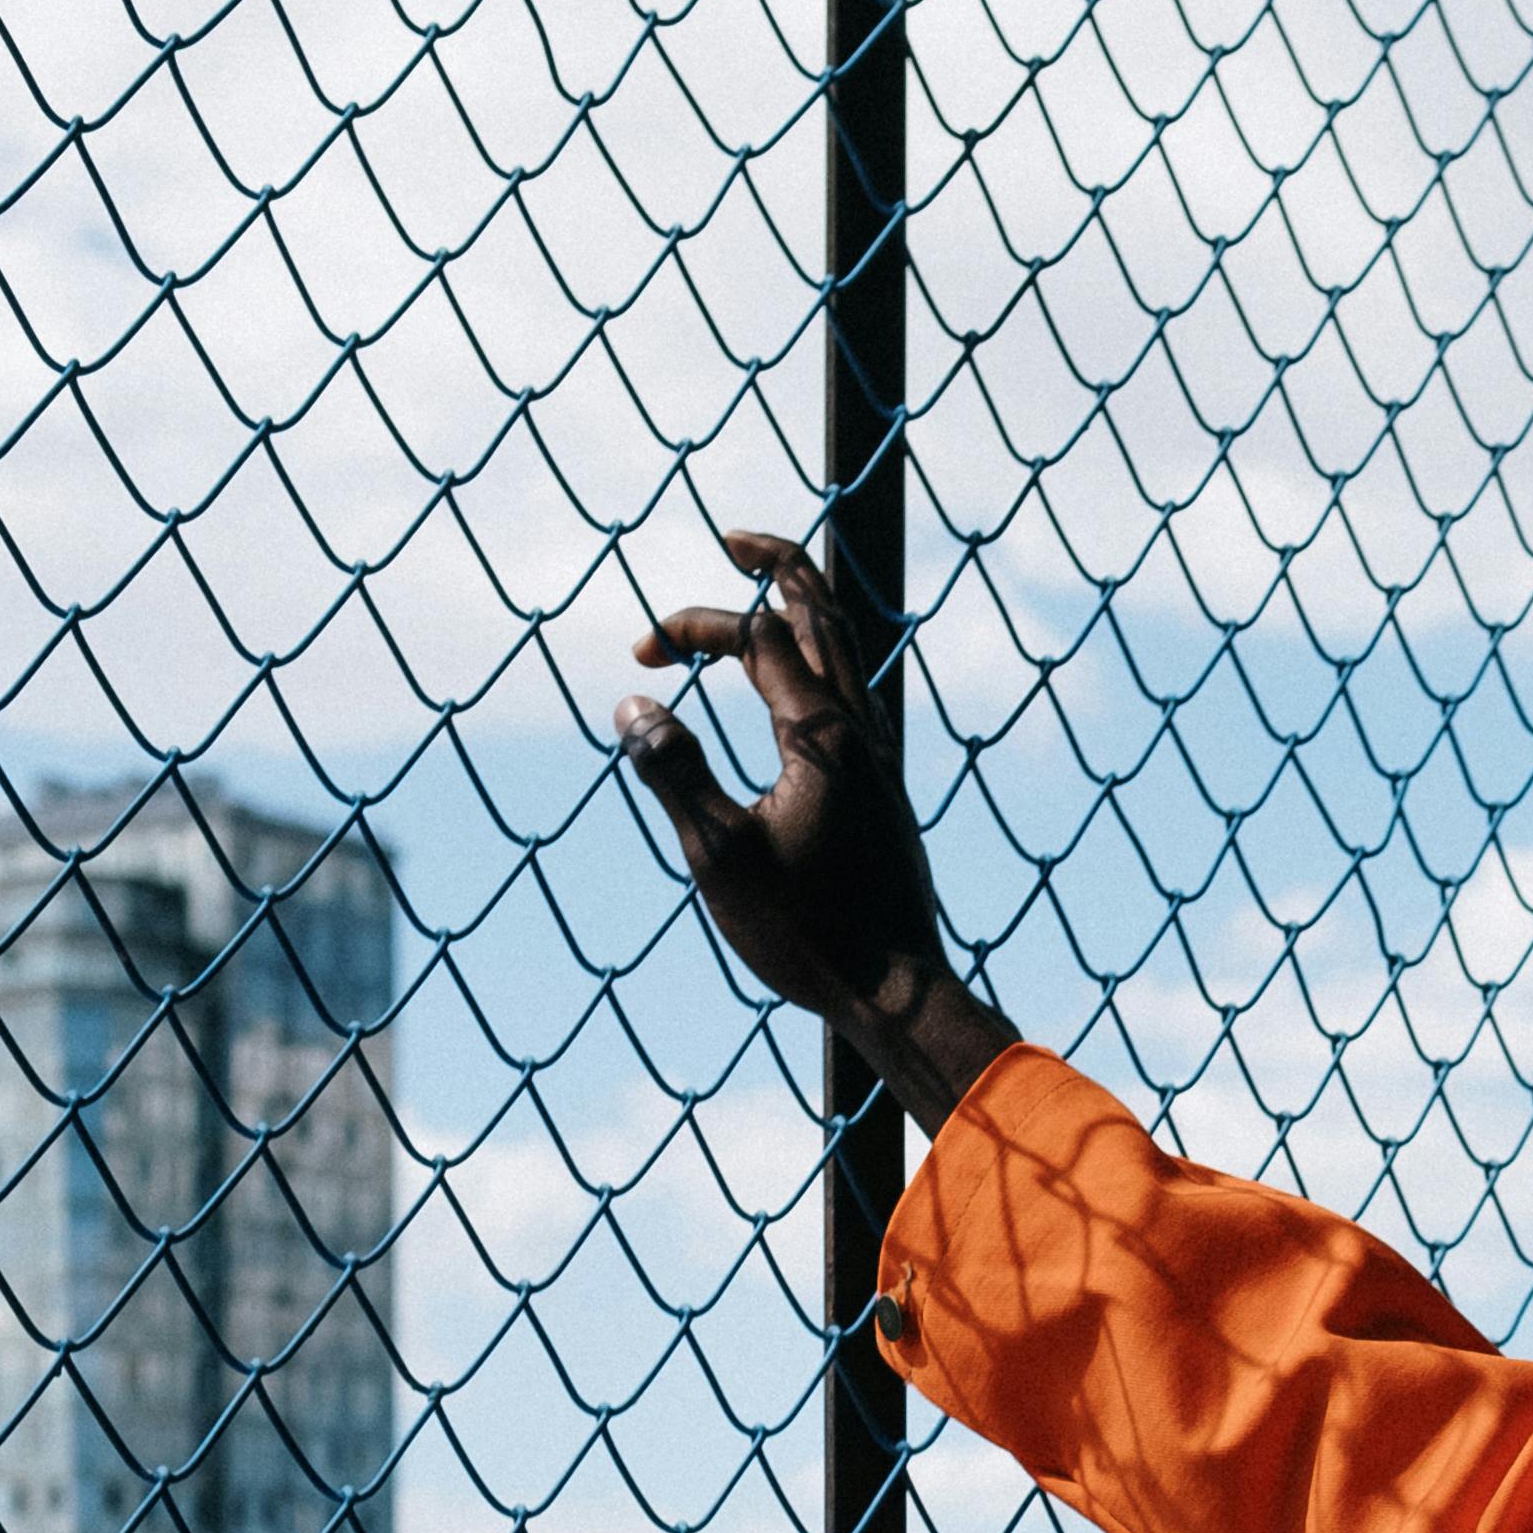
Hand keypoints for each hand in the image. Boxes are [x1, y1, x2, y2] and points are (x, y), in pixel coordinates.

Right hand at [618, 530, 1018, 1126]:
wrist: (898, 993)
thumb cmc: (809, 934)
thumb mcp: (720, 857)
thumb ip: (675, 771)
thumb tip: (634, 704)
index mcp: (820, 736)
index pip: (756, 636)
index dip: (695, 624)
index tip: (642, 654)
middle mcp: (859, 733)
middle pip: (823, 613)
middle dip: (776, 565)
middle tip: (732, 538)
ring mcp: (879, 760)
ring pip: (848, 652)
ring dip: (804, 609)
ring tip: (766, 591)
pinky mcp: (883, 791)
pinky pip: (855, 693)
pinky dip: (821, 660)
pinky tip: (802, 686)